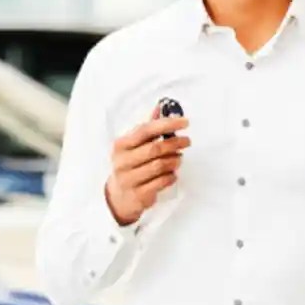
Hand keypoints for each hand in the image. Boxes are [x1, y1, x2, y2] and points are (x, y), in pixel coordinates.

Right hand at [105, 106, 190, 225]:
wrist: (118, 197)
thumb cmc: (129, 165)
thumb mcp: (133, 146)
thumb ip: (147, 128)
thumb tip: (160, 107)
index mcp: (121, 145)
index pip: (145, 130)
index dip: (166, 124)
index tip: (184, 122)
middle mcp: (122, 161)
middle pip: (155, 149)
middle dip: (175, 143)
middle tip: (187, 141)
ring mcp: (129, 179)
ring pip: (159, 166)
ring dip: (174, 160)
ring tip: (179, 158)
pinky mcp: (138, 194)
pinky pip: (161, 182)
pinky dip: (171, 176)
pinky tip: (173, 173)